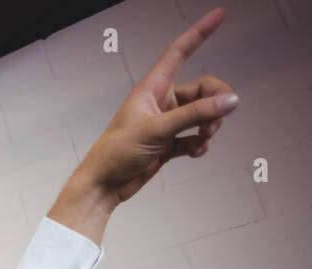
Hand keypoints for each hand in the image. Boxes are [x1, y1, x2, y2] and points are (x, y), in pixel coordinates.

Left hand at [49, 7, 237, 242]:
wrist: (103, 186)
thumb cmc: (116, 153)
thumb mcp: (158, 130)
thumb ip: (195, 114)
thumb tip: (230, 101)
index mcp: (151, 89)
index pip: (179, 52)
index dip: (200, 33)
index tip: (219, 15)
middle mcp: (160, 103)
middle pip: (202, 88)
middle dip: (215, 100)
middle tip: (217, 118)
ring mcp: (165, 124)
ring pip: (200, 114)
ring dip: (208, 124)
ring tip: (204, 137)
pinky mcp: (167, 144)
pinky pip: (193, 137)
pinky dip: (199, 143)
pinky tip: (196, 152)